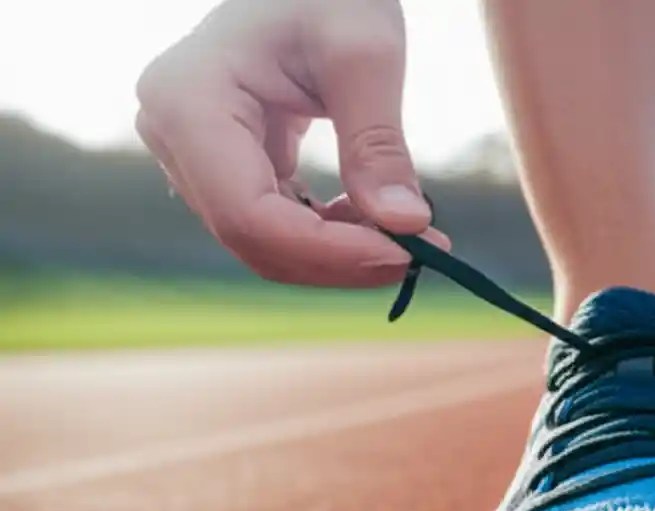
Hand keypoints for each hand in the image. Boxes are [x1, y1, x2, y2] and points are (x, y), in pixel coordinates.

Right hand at [135, 0, 448, 285]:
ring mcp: (191, 156)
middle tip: (426, 251)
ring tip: (412, 233)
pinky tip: (380, 218)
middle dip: (342, 258)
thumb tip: (407, 225)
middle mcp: (171, 134)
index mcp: (187, 100)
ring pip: (265, 243)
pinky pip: (275, 225)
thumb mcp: (366, 52)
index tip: (406, 252)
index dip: (327, 250)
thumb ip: (379, 142)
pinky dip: (330, 235)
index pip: (249, 214)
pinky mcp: (223, 168)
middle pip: (254, 238)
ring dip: (341, 253)